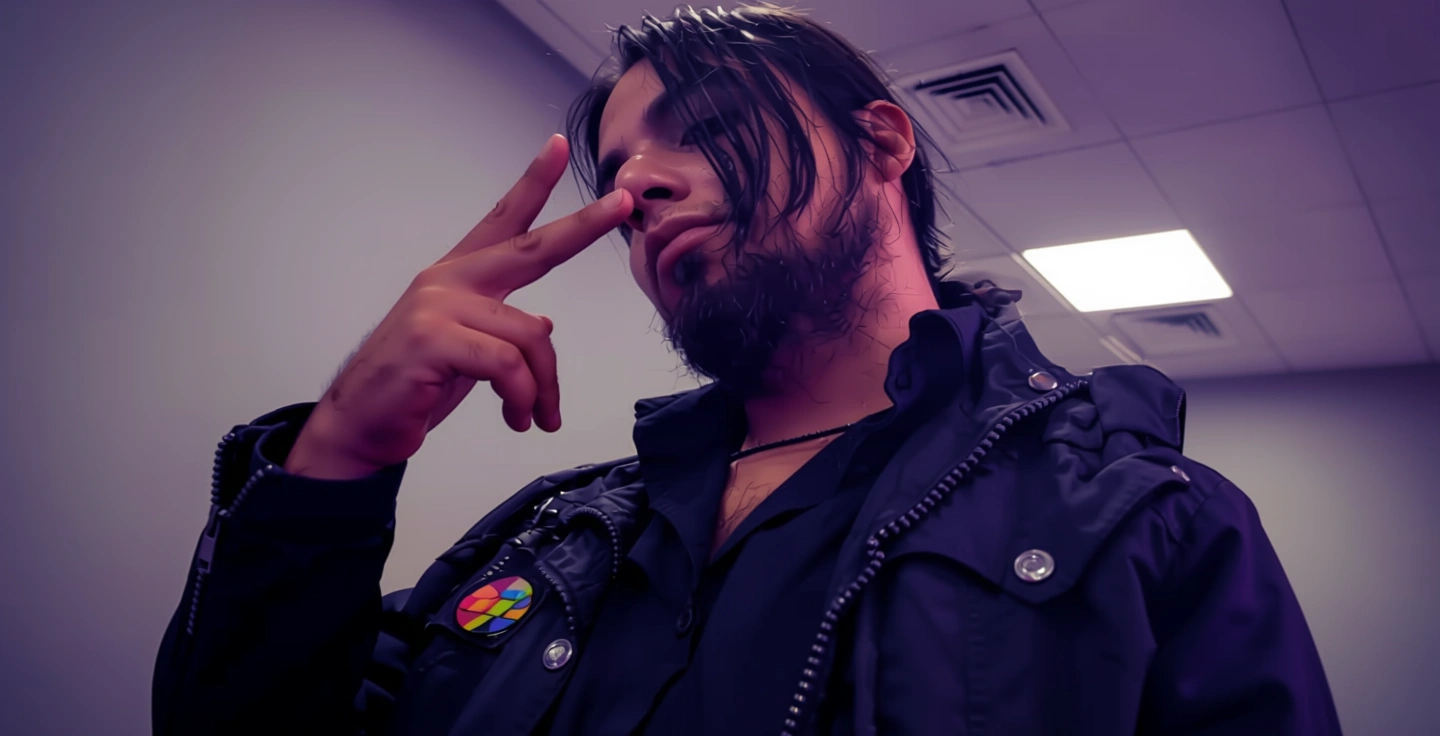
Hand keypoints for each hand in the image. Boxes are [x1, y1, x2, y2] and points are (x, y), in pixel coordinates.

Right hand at [286, 135, 631, 478]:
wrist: (358, 427)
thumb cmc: (412, 389)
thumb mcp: (467, 355)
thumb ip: (502, 330)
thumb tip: (543, 323)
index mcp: (458, 277)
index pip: (501, 220)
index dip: (532, 182)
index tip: (556, 146)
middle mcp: (447, 281)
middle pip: (531, 247)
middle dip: (582, 225)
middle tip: (621, 203)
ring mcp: (438, 306)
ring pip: (530, 336)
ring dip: (542, 388)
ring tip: (535, 418)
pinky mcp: (433, 338)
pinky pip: (509, 366)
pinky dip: (523, 399)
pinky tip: (517, 420)